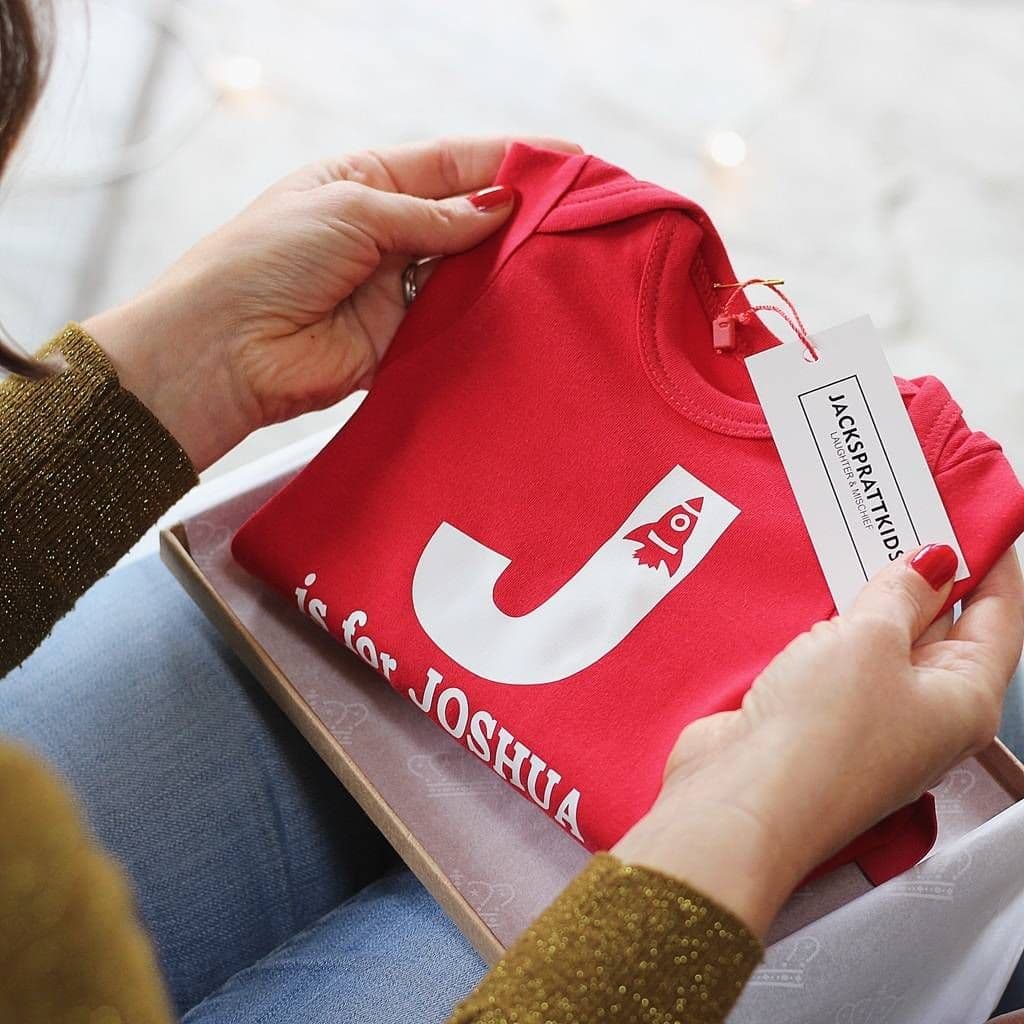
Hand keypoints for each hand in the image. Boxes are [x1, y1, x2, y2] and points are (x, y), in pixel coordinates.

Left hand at [84, 136, 579, 470]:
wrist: (226, 349)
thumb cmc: (265, 260)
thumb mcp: (352, 210)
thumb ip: (429, 216)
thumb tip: (497, 208)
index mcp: (365, 182)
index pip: (449, 164)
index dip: (506, 160)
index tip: (562, 160)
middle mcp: (385, 232)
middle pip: (466, 216)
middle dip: (515, 212)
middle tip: (570, 210)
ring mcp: (395, 286)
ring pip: (467, 268)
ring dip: (504, 262)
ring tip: (553, 251)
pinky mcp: (401, 337)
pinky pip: (453, 318)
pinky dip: (482, 309)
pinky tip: (515, 297)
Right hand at [614, 545, 1023, 935]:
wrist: (744, 799)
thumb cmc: (822, 735)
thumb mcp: (871, 640)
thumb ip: (901, 593)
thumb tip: (931, 564)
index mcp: (964, 699)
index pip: (1000, 619)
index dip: (992, 566)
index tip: (977, 522)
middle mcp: (923, 714)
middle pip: (940, 631)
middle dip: (926, 576)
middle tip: (907, 519)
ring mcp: (867, 720)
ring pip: (881, 644)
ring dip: (870, 600)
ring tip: (857, 544)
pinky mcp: (817, 720)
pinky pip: (834, 661)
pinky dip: (828, 628)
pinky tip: (813, 595)